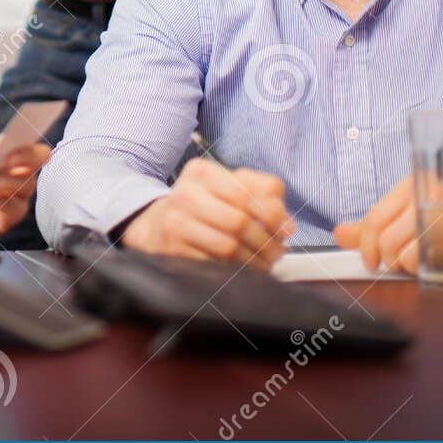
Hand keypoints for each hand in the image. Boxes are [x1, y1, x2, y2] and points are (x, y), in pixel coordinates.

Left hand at [0, 134, 50, 246]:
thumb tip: (5, 140)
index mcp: (12, 157)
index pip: (35, 150)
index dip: (30, 149)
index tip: (12, 153)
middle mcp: (21, 174)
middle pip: (37, 163)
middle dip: (23, 160)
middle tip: (7, 162)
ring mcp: (20, 195)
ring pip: (24, 185)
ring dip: (1, 183)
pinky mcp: (14, 214)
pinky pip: (14, 206)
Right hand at [120, 158, 292, 267]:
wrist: (156, 225)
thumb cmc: (202, 206)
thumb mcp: (227, 188)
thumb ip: (262, 196)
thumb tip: (287, 226)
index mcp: (202, 172)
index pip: (249, 190)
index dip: (274, 214)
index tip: (285, 229)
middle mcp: (185, 193)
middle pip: (240, 220)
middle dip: (266, 242)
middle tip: (277, 253)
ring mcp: (176, 222)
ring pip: (228, 246)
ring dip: (254, 261)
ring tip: (264, 264)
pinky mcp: (173, 249)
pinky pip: (214, 264)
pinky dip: (236, 271)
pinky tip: (244, 270)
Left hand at [334, 177, 442, 274]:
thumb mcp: (412, 208)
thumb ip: (376, 223)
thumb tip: (339, 234)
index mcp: (412, 186)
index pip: (374, 220)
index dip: (365, 246)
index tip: (369, 261)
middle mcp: (430, 199)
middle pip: (388, 241)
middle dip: (388, 260)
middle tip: (398, 263)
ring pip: (410, 257)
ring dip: (409, 268)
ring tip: (419, 262)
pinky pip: (438, 266)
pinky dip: (432, 272)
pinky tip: (439, 264)